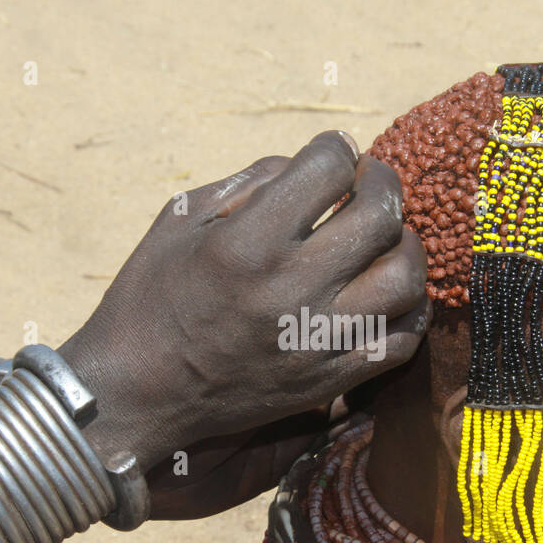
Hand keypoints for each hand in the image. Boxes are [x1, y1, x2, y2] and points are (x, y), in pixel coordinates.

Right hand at [59, 130, 429, 478]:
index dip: (336, 148)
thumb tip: (310, 165)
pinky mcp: (329, 380)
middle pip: (380, 215)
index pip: (328, 169)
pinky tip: (387, 290)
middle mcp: (290, 290)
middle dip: (381, 183)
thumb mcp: (180, 220)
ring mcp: (317, 340)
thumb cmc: (149, 299)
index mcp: (247, 244)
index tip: (333, 153)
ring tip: (383, 239)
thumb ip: (250, 182)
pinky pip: (401, 339)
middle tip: (366, 184)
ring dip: (404, 245)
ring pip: (405, 278)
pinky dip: (407, 306)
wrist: (135, 394)